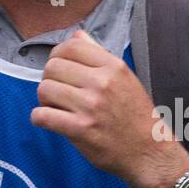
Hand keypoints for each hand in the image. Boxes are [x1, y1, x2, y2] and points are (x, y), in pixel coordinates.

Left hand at [31, 29, 188, 187]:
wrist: (149, 152)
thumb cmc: (135, 116)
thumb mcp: (124, 79)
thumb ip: (98, 56)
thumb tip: (76, 35)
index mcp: (113, 66)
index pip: (70, 46)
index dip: (57, 57)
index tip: (59, 70)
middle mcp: (102, 82)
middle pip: (52, 67)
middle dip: (49, 79)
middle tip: (58, 93)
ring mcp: (90, 106)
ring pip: (44, 89)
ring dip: (44, 100)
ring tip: (55, 107)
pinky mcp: (80, 129)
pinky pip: (42, 116)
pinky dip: (39, 118)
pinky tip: (48, 121)